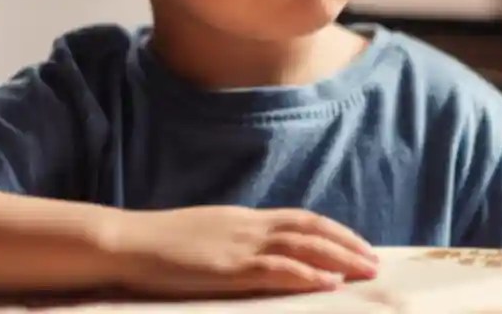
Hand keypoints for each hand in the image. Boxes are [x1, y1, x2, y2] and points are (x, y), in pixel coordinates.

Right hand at [99, 206, 379, 296]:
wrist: (127, 241)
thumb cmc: (159, 245)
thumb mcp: (205, 235)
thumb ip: (233, 241)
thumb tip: (254, 252)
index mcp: (244, 219)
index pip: (300, 219)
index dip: (332, 231)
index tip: (356, 244)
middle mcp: (249, 226)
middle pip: (310, 228)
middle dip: (347, 244)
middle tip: (374, 260)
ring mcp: (239, 246)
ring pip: (302, 245)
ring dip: (339, 257)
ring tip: (365, 270)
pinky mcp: (228, 268)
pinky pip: (276, 269)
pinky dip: (306, 273)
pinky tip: (328, 282)